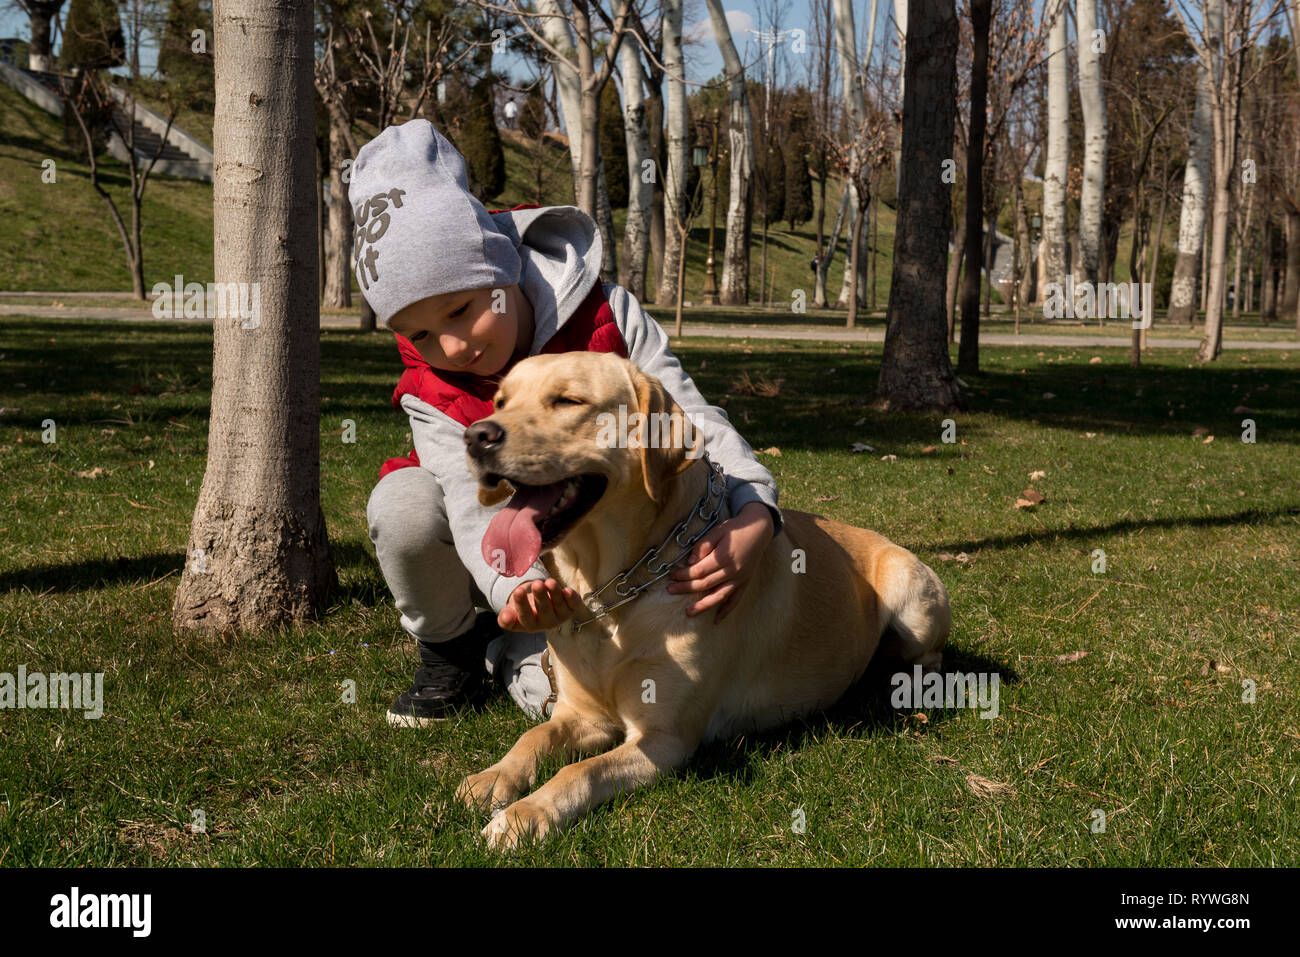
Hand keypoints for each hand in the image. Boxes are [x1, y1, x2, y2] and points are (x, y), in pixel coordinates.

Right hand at [499, 578, 583, 631]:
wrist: (539, 603)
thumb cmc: (523, 607)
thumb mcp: (512, 611)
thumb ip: (506, 616)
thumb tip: (505, 617)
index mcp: (529, 625)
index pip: (525, 617)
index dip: (521, 605)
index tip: (517, 591)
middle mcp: (546, 623)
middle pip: (544, 611)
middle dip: (541, 597)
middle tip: (537, 584)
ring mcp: (560, 616)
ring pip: (559, 606)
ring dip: (555, 594)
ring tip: (550, 582)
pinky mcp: (571, 608)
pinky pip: (574, 605)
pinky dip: (572, 598)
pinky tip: (567, 590)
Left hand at [666, 501, 774, 623]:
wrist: (759, 529)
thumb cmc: (735, 528)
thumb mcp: (717, 530)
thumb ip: (703, 545)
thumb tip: (690, 562)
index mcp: (724, 557)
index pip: (699, 571)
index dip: (684, 575)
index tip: (672, 575)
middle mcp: (733, 571)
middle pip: (705, 584)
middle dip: (686, 588)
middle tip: (670, 590)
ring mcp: (740, 578)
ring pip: (719, 596)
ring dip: (703, 605)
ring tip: (688, 612)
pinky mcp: (745, 582)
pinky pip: (735, 599)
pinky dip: (726, 610)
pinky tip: (716, 620)